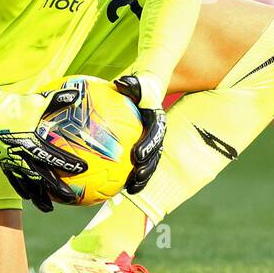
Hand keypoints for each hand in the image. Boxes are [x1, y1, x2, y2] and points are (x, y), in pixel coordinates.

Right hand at [0, 74, 87, 211]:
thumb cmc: (14, 105)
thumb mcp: (38, 100)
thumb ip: (58, 99)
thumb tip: (77, 92)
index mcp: (31, 141)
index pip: (53, 156)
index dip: (68, 163)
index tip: (82, 168)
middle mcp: (21, 154)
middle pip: (42, 177)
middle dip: (56, 189)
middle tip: (70, 198)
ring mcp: (11, 160)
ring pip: (27, 183)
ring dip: (38, 196)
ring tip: (49, 208)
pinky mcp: (4, 161)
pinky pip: (14, 180)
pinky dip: (22, 189)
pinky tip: (29, 197)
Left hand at [113, 75, 165, 193]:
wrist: (146, 92)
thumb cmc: (137, 87)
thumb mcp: (135, 83)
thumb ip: (131, 83)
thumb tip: (122, 82)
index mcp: (156, 120)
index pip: (154, 133)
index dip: (147, 145)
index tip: (137, 155)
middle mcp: (157, 133)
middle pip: (155, 153)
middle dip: (148, 167)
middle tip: (137, 177)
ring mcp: (152, 143)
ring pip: (150, 163)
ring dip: (142, 177)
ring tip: (130, 190)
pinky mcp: (145, 149)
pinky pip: (139, 164)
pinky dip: (130, 175)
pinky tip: (116, 187)